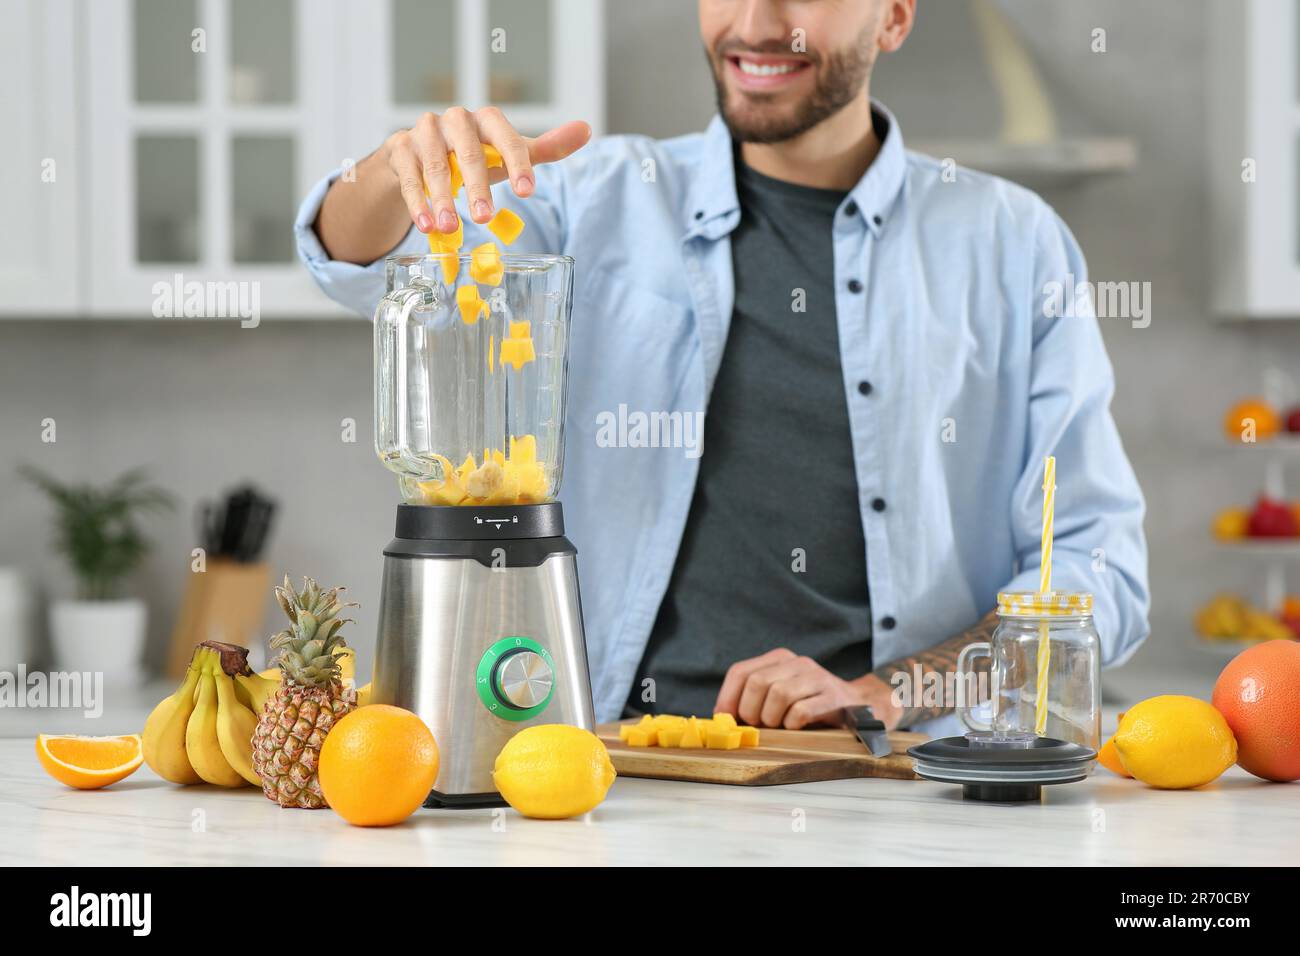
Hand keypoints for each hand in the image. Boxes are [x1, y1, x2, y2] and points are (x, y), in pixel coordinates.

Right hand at [382, 108, 590, 233]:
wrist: (419, 156)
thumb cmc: (472, 156)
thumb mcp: (507, 155)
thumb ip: (545, 148)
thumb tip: (586, 129)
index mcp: (485, 120)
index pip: (505, 137)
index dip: (517, 163)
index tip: (527, 193)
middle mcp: (453, 120)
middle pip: (468, 152)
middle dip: (477, 187)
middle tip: (485, 218)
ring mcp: (423, 133)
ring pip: (434, 166)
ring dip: (442, 199)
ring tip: (450, 228)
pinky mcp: (399, 149)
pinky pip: (409, 178)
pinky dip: (417, 203)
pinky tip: (426, 225)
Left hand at [713, 649, 902, 729]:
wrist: (860, 705)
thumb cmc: (812, 703)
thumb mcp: (782, 693)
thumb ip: (755, 698)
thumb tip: (722, 718)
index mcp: (780, 658)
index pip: (740, 671)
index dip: (727, 697)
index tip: (725, 718)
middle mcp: (797, 663)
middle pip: (757, 683)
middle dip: (750, 710)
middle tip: (758, 725)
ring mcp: (817, 678)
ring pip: (778, 695)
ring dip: (772, 718)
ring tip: (779, 726)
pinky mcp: (833, 697)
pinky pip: (801, 711)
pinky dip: (792, 724)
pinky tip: (796, 727)